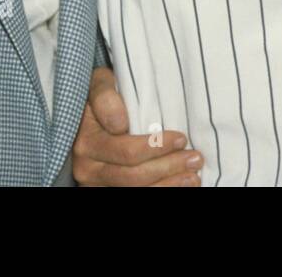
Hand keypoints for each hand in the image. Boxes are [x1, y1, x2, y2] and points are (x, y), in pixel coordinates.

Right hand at [71, 67, 202, 186]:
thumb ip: (105, 96)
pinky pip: (135, 196)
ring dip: (169, 185)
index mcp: (87, 143)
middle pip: (134, 176)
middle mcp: (88, 169)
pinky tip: (179, 185)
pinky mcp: (108, 190)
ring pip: (137, 191)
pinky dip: (161, 190)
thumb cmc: (100, 96)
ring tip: (193, 176)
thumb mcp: (100, 84)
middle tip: (196, 158)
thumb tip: (119, 124)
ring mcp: (96, 184)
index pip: (127, 152)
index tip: (181, 139)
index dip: (157, 147)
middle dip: (169, 167)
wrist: (85, 113)